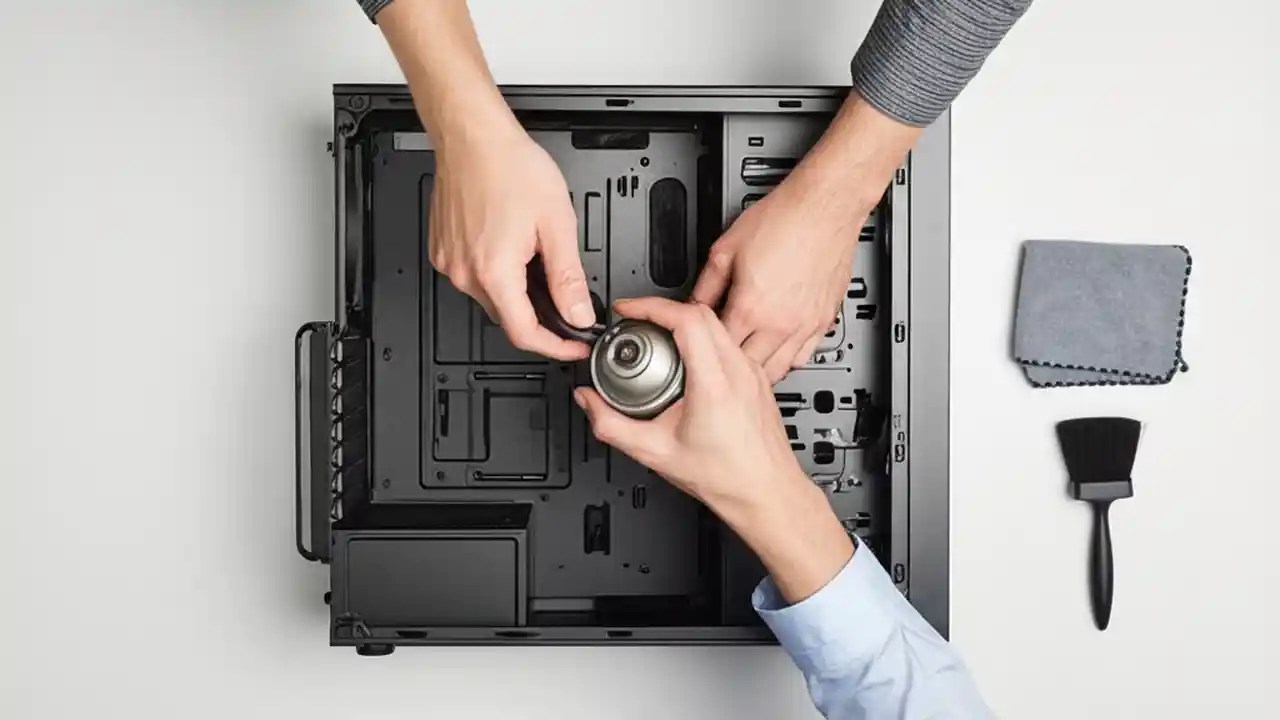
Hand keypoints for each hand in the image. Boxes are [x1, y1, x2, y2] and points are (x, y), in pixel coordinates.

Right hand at [429, 128, 592, 360]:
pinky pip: (473, 276)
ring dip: (516, 291)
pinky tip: (509, 244)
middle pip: (508, 316)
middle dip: (539, 315)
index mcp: (494, 271)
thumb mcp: (557, 224)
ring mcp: (449, 262)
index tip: (573, 345)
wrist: (472, 136)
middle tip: (565, 298)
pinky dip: (496, 273)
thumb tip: (579, 313)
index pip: (525, 333)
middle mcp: (464, 273)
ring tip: (533, 255)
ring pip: (490, 297)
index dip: (555, 346)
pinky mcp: (441, 250)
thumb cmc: (509, 167)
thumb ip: (569, 277)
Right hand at [574, 297, 851, 600]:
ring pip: (718, 323)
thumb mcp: (655, 453)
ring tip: (657, 338)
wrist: (766, 492)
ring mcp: (753, 372)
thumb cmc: (726, 477)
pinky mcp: (758, 377)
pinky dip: (702, 338)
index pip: (686, 319)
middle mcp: (739, 371)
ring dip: (683, 322)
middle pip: (701, 313)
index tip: (629, 311)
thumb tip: (588, 401)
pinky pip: (728, 341)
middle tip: (637, 321)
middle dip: (663, 309)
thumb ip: (611, 425)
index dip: (651, 307)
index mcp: (715, 384)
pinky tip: (685, 359)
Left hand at [692, 173, 865, 381]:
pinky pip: (805, 356)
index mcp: (752, 307)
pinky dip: (788, 360)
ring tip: (744, 362)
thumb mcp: (726, 248)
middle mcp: (781, 322)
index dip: (704, 350)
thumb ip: (706, 284)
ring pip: (779, 369)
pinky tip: (777, 351)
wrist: (825, 205)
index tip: (698, 347)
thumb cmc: (783, 219)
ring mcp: (806, 324)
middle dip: (730, 366)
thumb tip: (693, 303)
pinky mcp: (825, 319)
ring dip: (759, 369)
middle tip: (719, 358)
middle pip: (748, 367)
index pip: (718, 349)